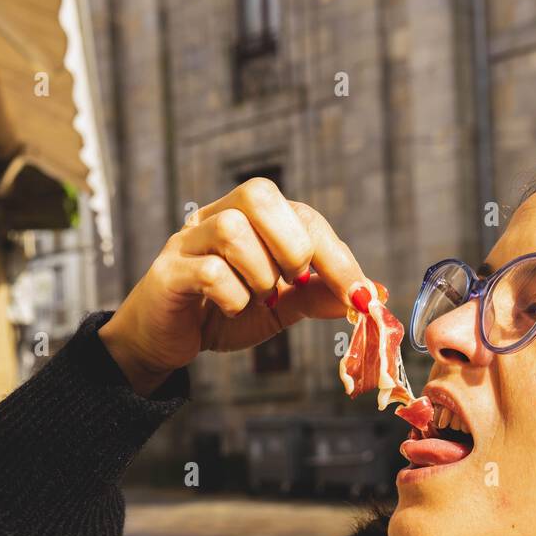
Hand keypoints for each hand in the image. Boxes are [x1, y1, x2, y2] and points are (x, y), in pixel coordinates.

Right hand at [98, 177, 373, 393]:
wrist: (165, 341)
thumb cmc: (222, 314)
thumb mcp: (280, 307)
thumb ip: (318, 295)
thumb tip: (370, 294)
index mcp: (251, 220)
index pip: (301, 215)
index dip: (335, 253)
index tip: (360, 293)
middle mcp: (217, 217)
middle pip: (259, 194)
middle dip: (292, 245)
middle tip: (292, 282)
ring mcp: (189, 241)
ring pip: (231, 228)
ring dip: (259, 271)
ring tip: (257, 296)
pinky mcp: (169, 272)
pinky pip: (209, 272)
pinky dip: (233, 296)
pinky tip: (231, 308)